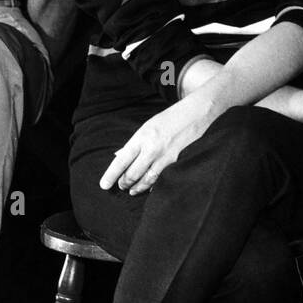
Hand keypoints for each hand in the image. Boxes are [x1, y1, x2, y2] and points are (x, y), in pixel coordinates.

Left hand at [100, 93, 220, 192]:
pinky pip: (163, 178)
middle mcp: (151, 148)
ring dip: (138, 187)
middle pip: (132, 174)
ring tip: (133, 190)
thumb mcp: (148, 126)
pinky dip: (155, 185)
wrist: (198, 112)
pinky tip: (151, 188)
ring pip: (147, 180)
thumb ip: (134, 143)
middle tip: (121, 186)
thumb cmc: (172, 118)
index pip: (121, 161)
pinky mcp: (178, 161)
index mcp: (141, 138)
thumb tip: (119, 156)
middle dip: (124, 183)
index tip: (104, 185)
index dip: (111, 175)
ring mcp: (166, 156)